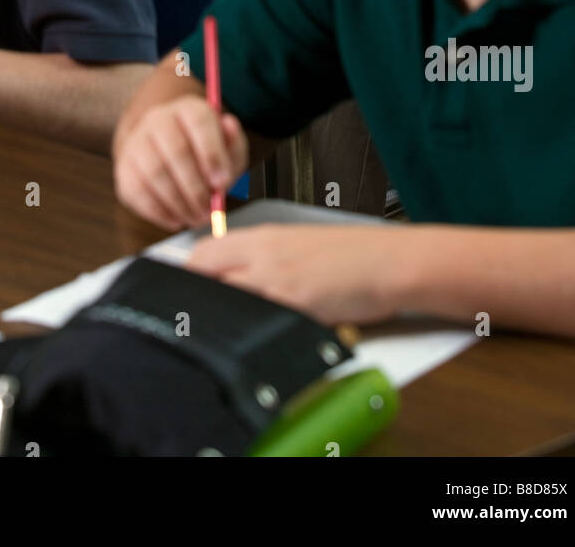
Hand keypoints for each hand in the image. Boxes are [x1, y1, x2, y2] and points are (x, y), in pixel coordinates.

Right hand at [114, 95, 248, 229]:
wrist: (164, 150)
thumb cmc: (202, 151)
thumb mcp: (226, 146)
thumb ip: (233, 142)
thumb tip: (230, 127)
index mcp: (188, 109)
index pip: (199, 122)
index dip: (212, 153)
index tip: (223, 183)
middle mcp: (158, 119)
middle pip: (176, 150)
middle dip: (195, 187)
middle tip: (209, 211)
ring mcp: (137, 141)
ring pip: (156, 173)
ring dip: (179, 203)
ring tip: (196, 218)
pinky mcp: (124, 167)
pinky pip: (137, 192)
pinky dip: (159, 212)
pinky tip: (176, 219)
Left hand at [188, 224, 407, 324]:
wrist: (389, 262)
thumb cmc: (351, 254)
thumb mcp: (297, 244)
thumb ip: (261, 257)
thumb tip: (229, 276)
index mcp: (263, 237)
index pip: (202, 253)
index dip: (188, 275)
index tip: (186, 292)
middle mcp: (263, 256)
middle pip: (204, 276)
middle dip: (197, 299)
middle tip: (200, 316)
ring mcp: (277, 282)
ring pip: (225, 300)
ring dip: (223, 315)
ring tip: (231, 329)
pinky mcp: (296, 306)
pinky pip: (258, 322)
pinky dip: (253, 331)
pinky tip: (261, 336)